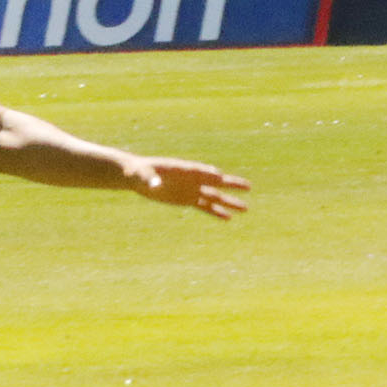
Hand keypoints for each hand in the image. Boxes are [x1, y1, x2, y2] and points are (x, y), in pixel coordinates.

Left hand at [125, 157, 249, 219]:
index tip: (220, 176)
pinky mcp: (188, 200)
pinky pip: (205, 207)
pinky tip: (229, 218)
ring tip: (246, 208)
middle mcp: (192, 179)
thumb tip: (155, 185)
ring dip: (229, 202)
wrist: (137, 177)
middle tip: (248, 186)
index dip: (209, 173)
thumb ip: (150, 179)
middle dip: (231, 184)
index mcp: (182, 169)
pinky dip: (216, 212)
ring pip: (214, 197)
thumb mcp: (142, 175)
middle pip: (214, 182)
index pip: (199, 171)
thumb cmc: (138, 172)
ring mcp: (192, 190)